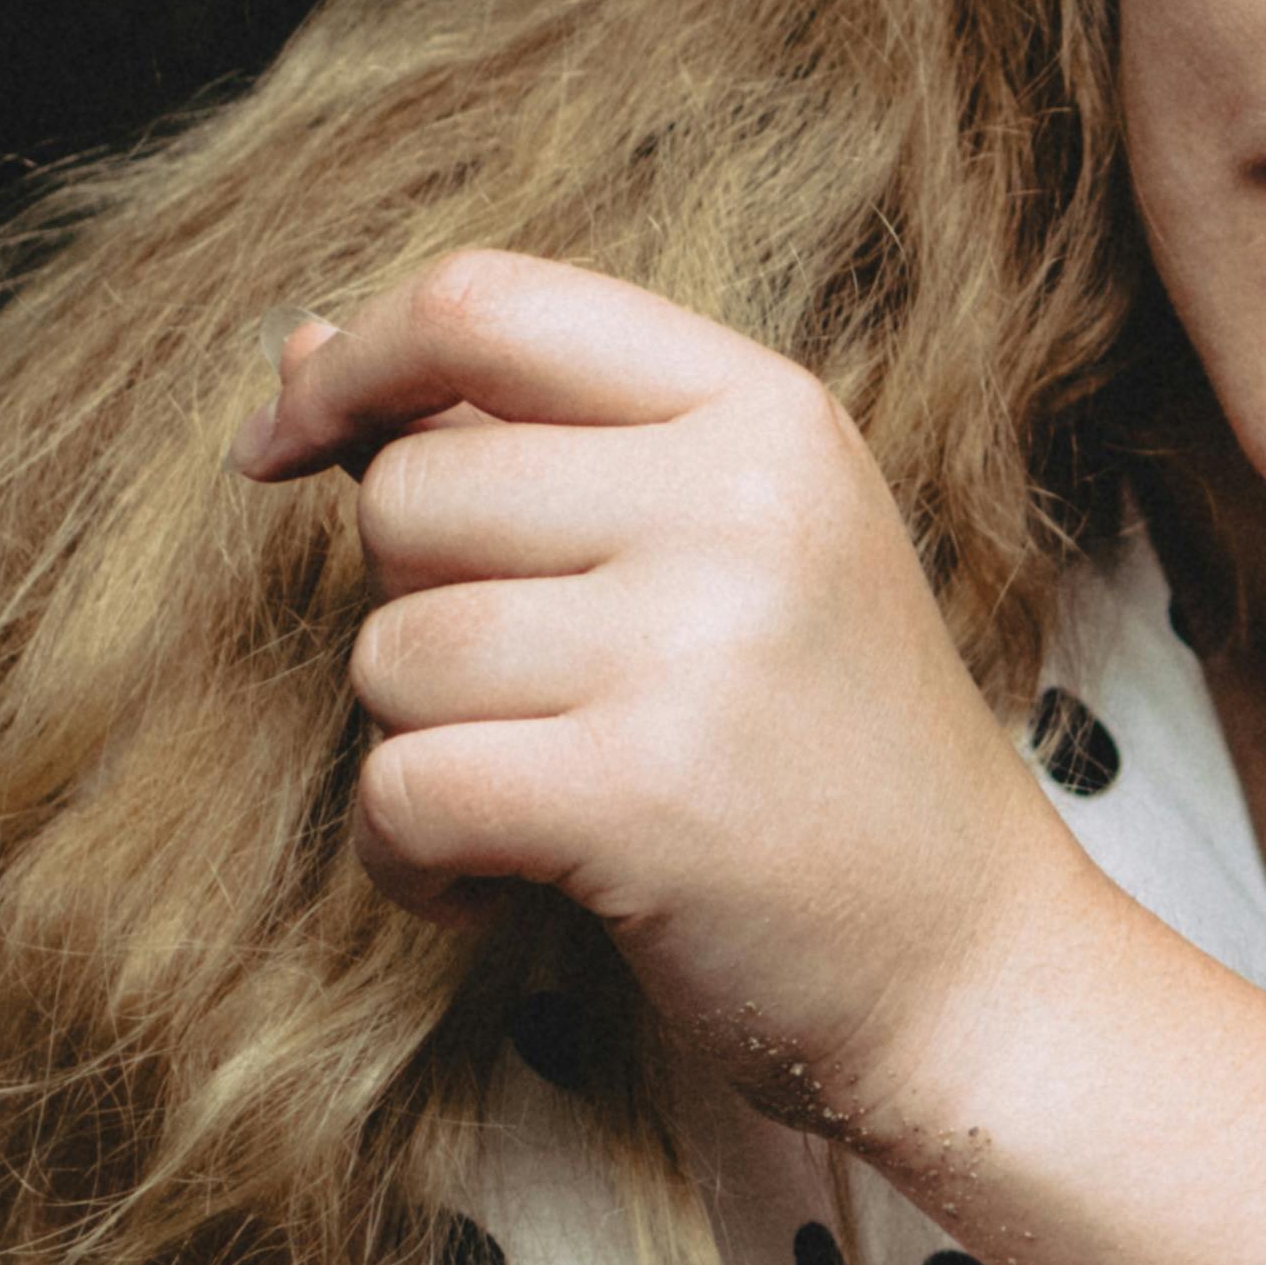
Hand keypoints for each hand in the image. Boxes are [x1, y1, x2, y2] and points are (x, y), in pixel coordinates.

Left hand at [232, 250, 1075, 1133]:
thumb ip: (524, 437)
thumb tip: (300, 350)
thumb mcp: (726, 542)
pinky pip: (402, 788)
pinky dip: (410, 858)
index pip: (489, 302)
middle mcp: (740, 503)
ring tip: (542, 794)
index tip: (290, 446)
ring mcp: (696, 646)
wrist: (974, 963)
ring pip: (392, 652)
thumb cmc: (824, 750)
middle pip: (410, 492)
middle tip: (540, 695)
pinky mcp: (641, 795)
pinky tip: (493, 884)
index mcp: (765, 412)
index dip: (356, 368)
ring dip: (423, 746)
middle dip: (419, 607)